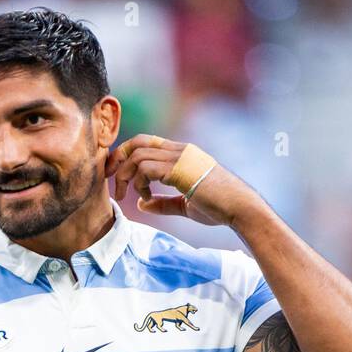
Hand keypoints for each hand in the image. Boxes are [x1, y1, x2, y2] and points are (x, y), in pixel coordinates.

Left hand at [106, 134, 263, 226]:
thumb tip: (141, 204)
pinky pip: (146, 169)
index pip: (146, 143)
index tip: (116, 175)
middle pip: (137, 142)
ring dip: (126, 176)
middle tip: (111, 181)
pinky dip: (139, 183)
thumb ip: (163, 203)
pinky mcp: (180, 169)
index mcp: (181, 154)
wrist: (239, 208)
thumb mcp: (185, 206)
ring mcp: (180, 157)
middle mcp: (179, 150)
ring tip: (127, 196)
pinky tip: (146, 197)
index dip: (126, 155)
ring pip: (138, 156)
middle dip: (118, 159)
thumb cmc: (218, 208)